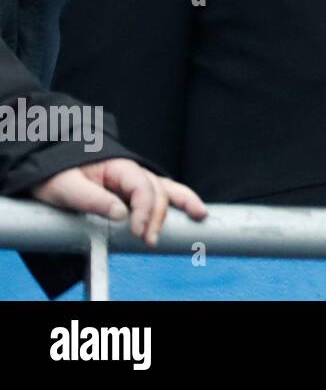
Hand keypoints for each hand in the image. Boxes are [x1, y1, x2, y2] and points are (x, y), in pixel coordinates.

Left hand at [31, 158, 206, 245]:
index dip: (144, 209)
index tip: (137, 231)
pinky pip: (159, 192)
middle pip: (156, 190)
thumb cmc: (55, 174)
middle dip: (157, 216)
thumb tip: (122, 214)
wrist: (48, 163)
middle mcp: (131, 170)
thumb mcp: (66, 187)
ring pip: (165, 188)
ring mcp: (134, 179)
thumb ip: (93, 199)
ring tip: (200, 214)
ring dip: (182, 202)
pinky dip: (176, 200)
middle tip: (149, 240)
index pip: (141, 186)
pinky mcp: (132, 189)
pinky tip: (190, 209)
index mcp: (117, 166)